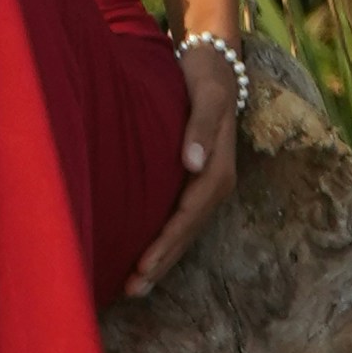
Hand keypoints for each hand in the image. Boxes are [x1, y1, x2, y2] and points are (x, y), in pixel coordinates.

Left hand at [121, 40, 240, 297]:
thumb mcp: (207, 96)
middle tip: (132, 290)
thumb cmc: (206, 78)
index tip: (142, 266)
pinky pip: (181, 219)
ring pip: (184, 232)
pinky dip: (165, 242)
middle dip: (161, 263)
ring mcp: (207, 185)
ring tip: (135, 287)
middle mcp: (216, 184)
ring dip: (162, 260)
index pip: (188, 216)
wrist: (216, 62)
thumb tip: (194, 165)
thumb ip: (201, 128)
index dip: (166, 244)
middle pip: (187, 233)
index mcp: (219, 172)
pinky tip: (147, 256)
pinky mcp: (197, 181)